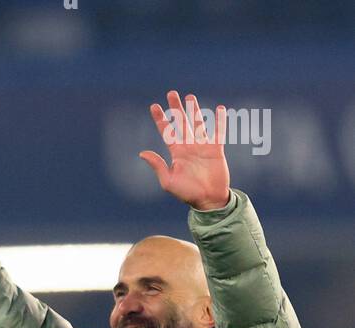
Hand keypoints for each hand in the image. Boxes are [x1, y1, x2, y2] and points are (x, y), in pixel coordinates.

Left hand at [139, 91, 230, 210]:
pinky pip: (218, 132)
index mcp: (177, 153)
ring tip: (190, 97)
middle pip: (181, 123)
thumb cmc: (187, 194)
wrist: (208, 200)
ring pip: (197, 123)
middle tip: (171, 93)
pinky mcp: (216, 150)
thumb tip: (142, 153)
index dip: (161, 119)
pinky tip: (220, 109)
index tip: (154, 106)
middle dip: (176, 108)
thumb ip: (158, 166)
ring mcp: (202, 147)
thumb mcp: (168, 181)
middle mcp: (189, 147)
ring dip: (194, 110)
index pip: (167, 132)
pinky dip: (220, 121)